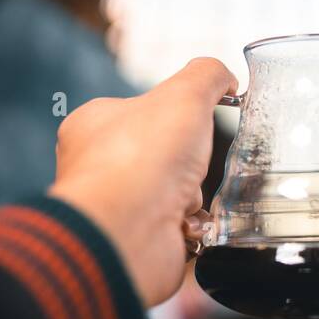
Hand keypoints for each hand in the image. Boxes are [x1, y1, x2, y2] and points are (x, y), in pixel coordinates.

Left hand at [47, 58, 236, 307]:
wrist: (128, 232)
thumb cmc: (139, 159)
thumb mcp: (185, 94)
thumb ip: (207, 76)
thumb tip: (226, 79)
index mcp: (92, 126)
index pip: (140, 112)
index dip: (174, 115)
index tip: (193, 120)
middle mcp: (98, 169)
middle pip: (165, 156)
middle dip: (187, 163)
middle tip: (187, 163)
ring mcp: (116, 208)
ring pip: (176, 194)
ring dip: (191, 197)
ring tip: (181, 200)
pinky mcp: (135, 242)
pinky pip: (180, 230)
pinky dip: (192, 228)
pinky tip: (183, 224)